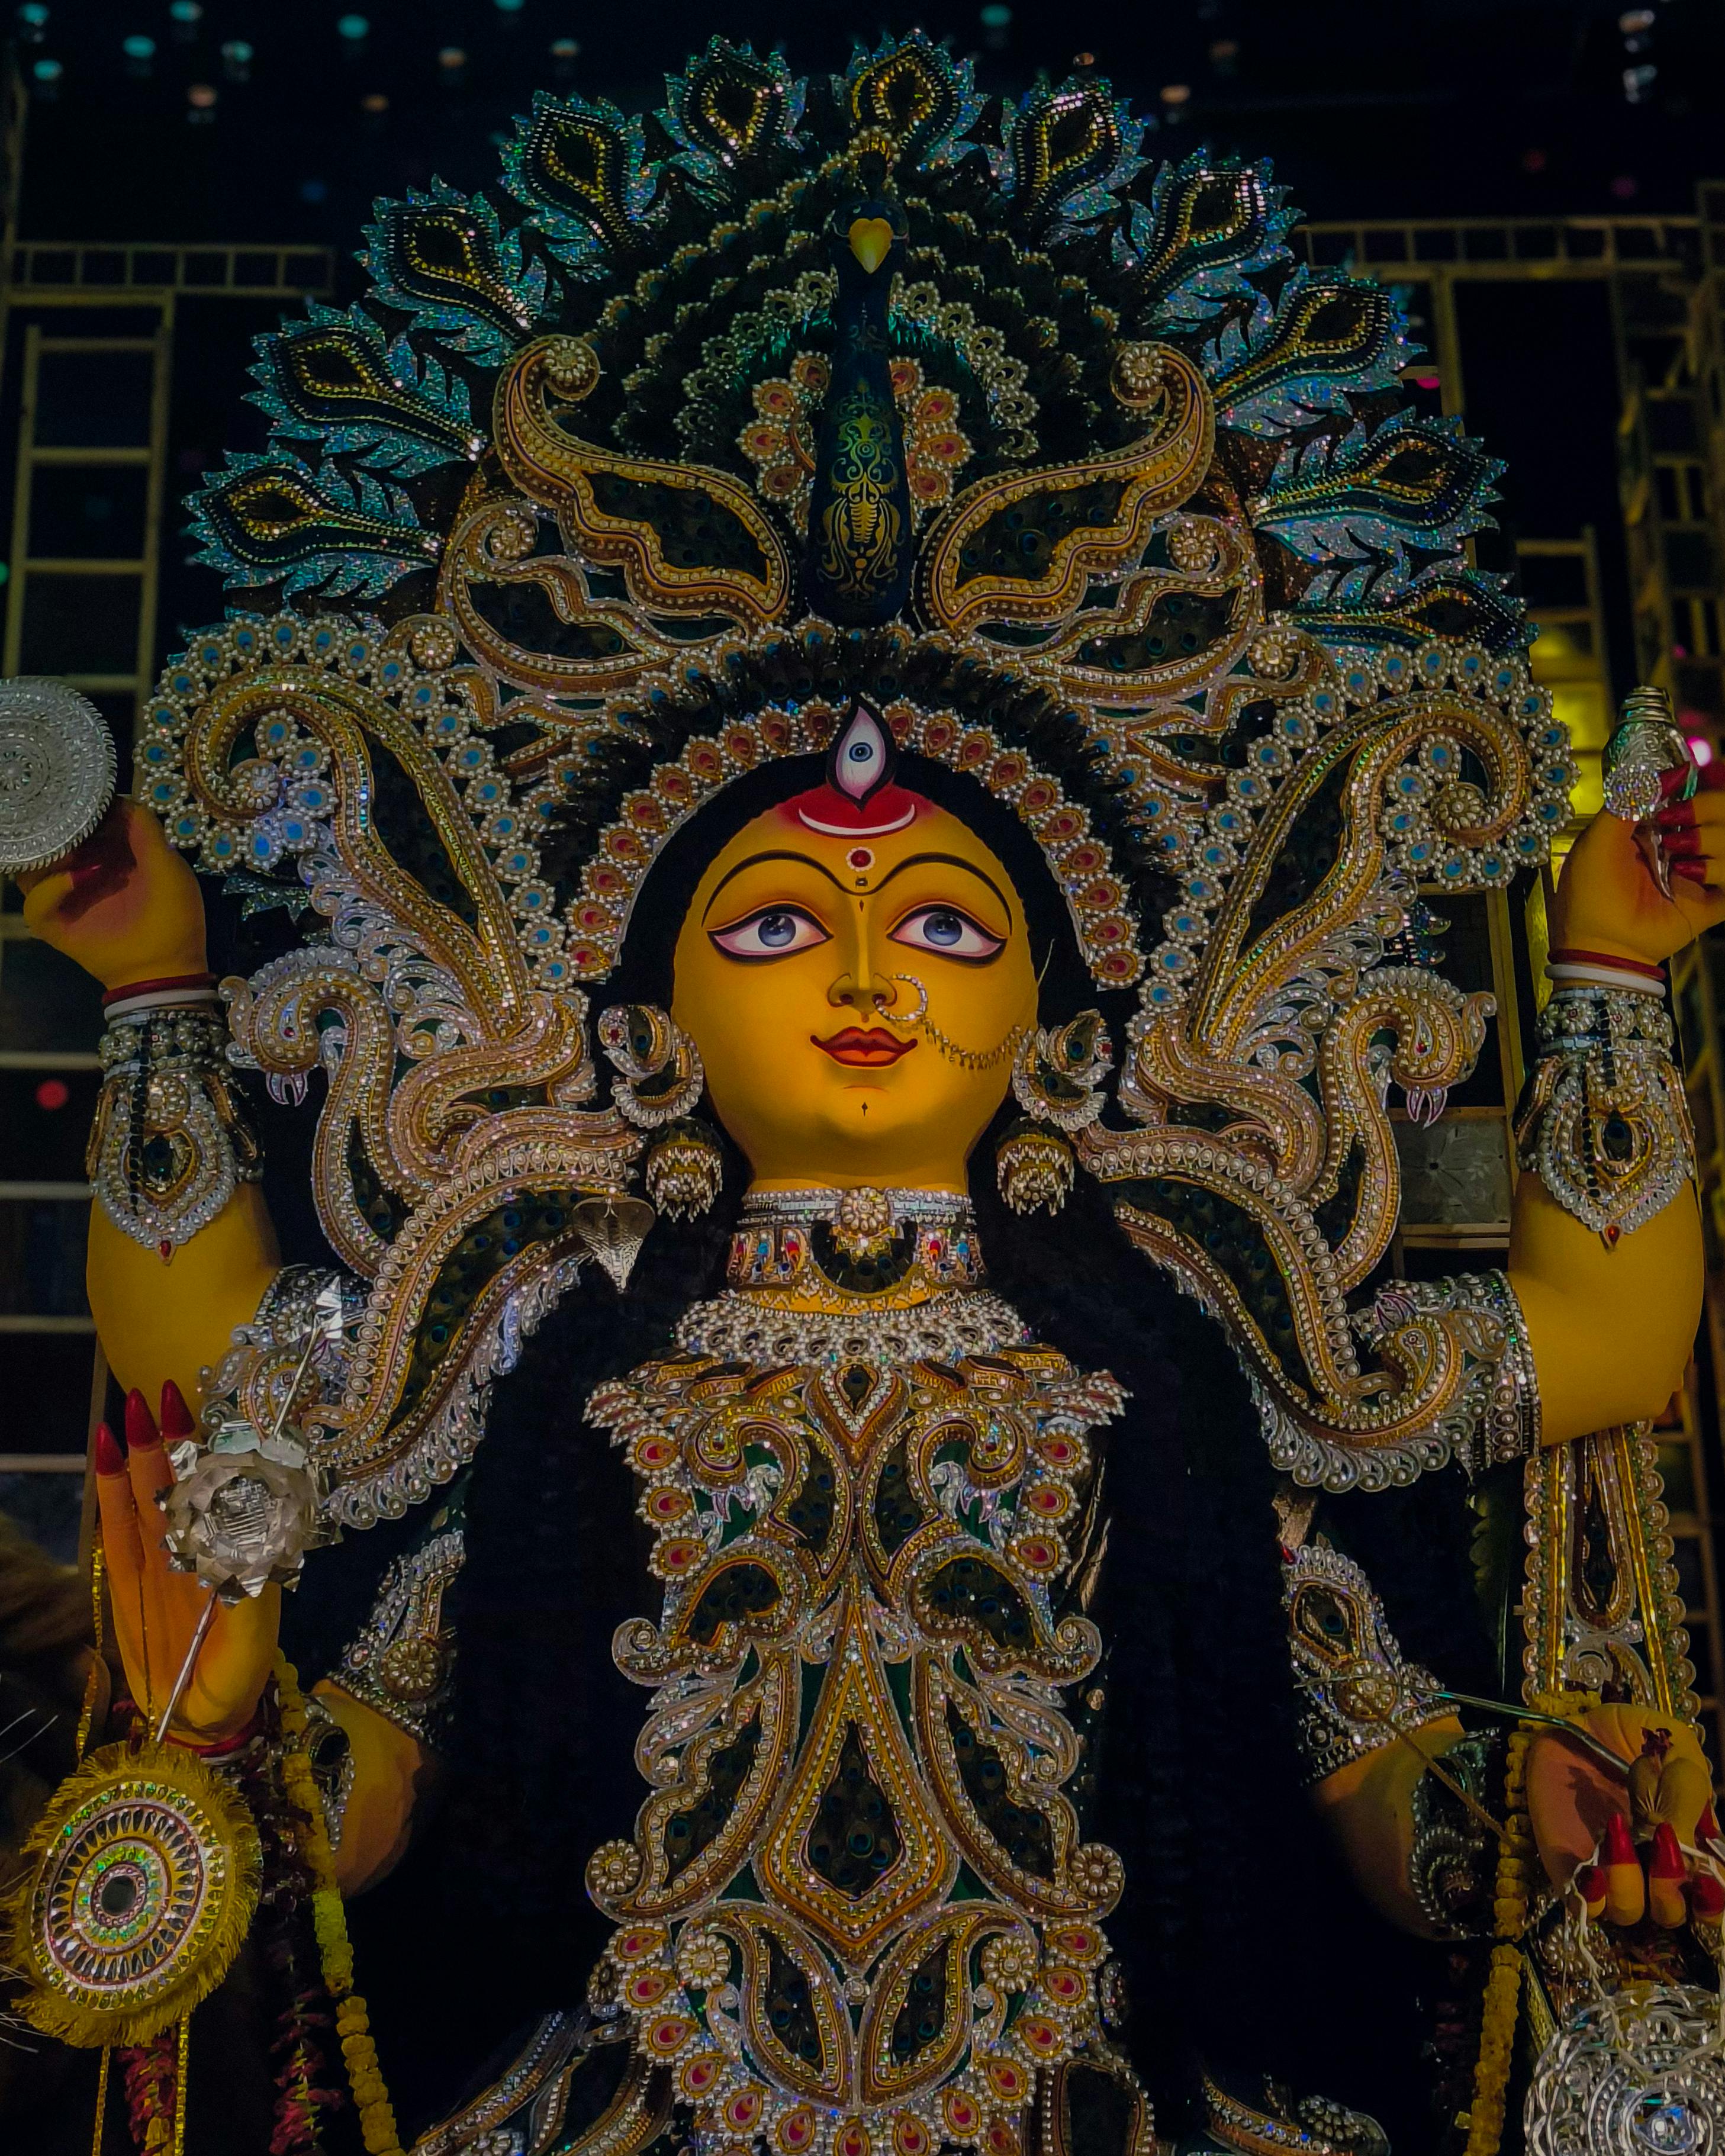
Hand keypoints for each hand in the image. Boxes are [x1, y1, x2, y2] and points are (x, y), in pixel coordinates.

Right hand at [16, 799, 206, 992]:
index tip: (87, 802)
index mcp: (115, 859)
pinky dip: (49, 890)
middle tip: (72, 823)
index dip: (85, 812)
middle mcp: (87, 875)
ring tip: (71, 852)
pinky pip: (35, 905)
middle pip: (55, 844)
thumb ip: (145, 830)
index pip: (85, 826)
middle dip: (61, 831)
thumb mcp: (168, 865)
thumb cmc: (174, 917)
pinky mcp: (57, 925)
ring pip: (35, 869)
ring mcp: (70, 900)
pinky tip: (74, 880)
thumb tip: (117, 801)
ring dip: (50, 856)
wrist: (167, 969)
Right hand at [95, 1384, 278, 1744]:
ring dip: (141, 1449)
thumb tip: (245, 1533)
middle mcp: (200, 1540)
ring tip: (131, 1409)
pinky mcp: (127, 1573)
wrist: (201, 1714)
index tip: (216, 1407)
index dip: (219, 1445)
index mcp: (238, 1544)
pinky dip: (108, 1486)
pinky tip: (102, 1450)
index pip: (227, 1483)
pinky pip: (114, 1522)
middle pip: (184, 1477)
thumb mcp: (254, 1630)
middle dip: (174, 1433)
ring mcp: (162, 1553)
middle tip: (163, 1390)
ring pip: (149, 1489)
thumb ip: (249, 1584)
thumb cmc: (239, 1671)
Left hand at [1526, 1704, 1719, 1924]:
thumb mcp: (1676, 1753)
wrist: (1586, 1718)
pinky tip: (1593, 1871)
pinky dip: (1590, 1896)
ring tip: (1618, 1827)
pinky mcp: (1568, 1863)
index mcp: (1691, 1850)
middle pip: (1671, 1913)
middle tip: (1662, 1839)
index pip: (1710, 1900)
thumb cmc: (1641, 1737)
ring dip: (1628, 1883)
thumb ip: (1687, 1798)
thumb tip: (1679, 1843)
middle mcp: (1653, 1869)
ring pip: (1627, 1911)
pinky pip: (1579, 1901)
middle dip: (1671, 1892)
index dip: (1713, 1903)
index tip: (1707, 1881)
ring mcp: (1609, 1869)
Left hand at [1548, 771, 1724, 969]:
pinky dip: (1721, 870)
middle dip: (1708, 808)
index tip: (1698, 779)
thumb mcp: (1599, 836)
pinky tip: (1688, 877)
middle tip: (1677, 821)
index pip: (1695, 792)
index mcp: (1656, 826)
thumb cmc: (1591, 891)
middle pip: (1722, 810)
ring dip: (1711, 842)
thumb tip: (1675, 770)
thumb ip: (1631, 799)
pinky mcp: (1712, 902)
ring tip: (1678, 862)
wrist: (1598, 944)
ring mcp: (1699, 873)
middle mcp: (1683, 845)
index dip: (1700, 785)